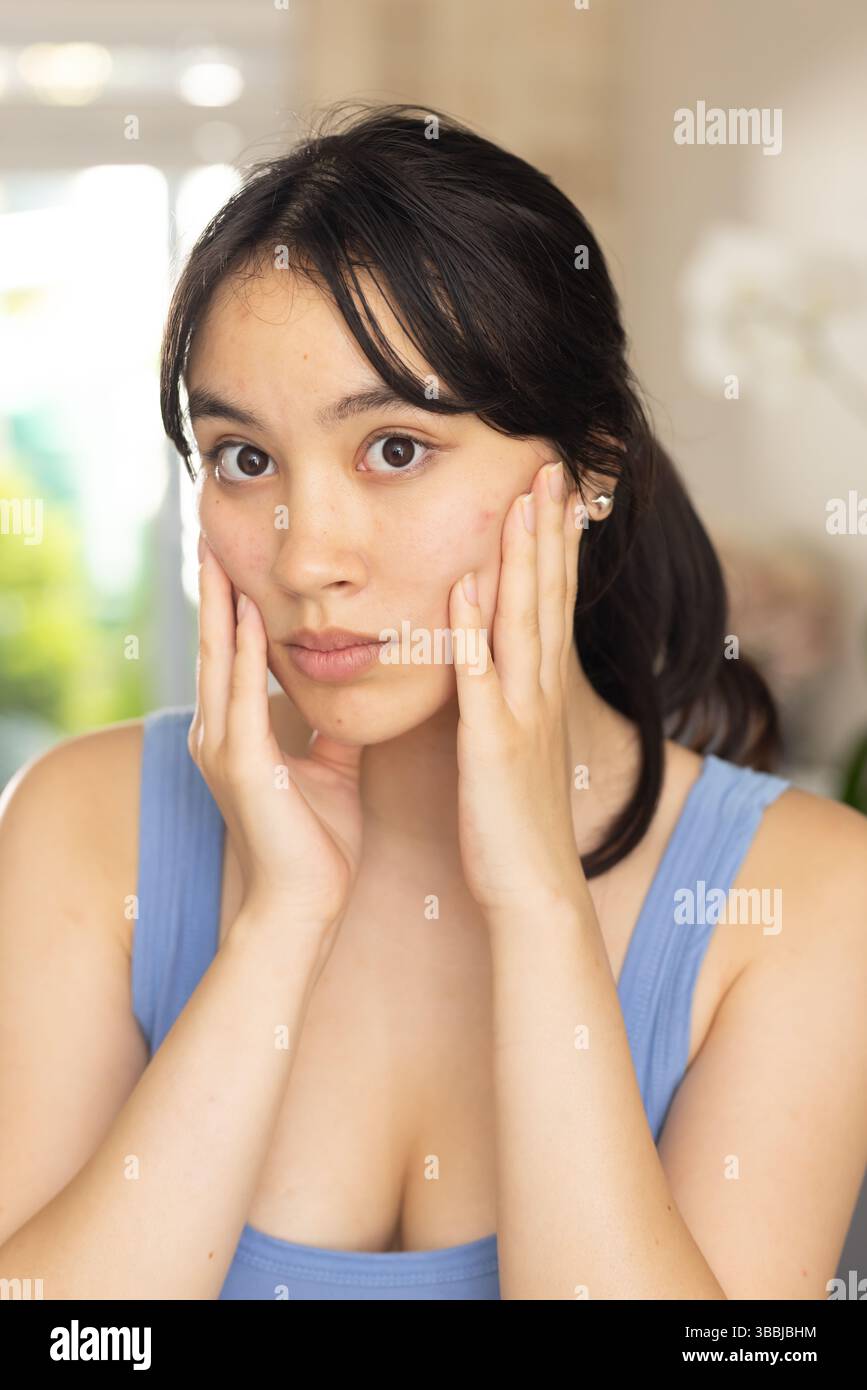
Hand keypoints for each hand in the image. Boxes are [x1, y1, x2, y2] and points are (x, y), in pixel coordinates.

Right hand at [190, 536, 363, 951]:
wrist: (304, 904)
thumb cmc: (317, 842)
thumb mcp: (328, 769)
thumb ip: (329, 727)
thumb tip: (348, 692)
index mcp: (235, 734)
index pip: (232, 655)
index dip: (233, 605)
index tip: (238, 558)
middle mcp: (218, 733)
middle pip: (214, 644)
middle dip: (215, 589)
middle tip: (211, 533)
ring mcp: (222, 746)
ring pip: (218, 658)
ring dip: (221, 604)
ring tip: (218, 552)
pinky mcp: (240, 762)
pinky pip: (241, 694)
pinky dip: (245, 651)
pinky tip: (252, 613)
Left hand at [448, 460, 584, 918]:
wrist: (533, 888)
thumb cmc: (515, 820)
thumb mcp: (515, 744)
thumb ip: (505, 697)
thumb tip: (492, 660)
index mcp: (539, 690)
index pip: (550, 601)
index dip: (552, 544)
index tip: (552, 490)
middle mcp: (538, 692)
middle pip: (547, 595)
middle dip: (548, 529)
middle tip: (551, 466)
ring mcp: (520, 715)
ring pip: (524, 623)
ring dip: (523, 560)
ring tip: (521, 501)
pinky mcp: (493, 746)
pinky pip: (481, 680)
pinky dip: (472, 632)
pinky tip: (462, 587)